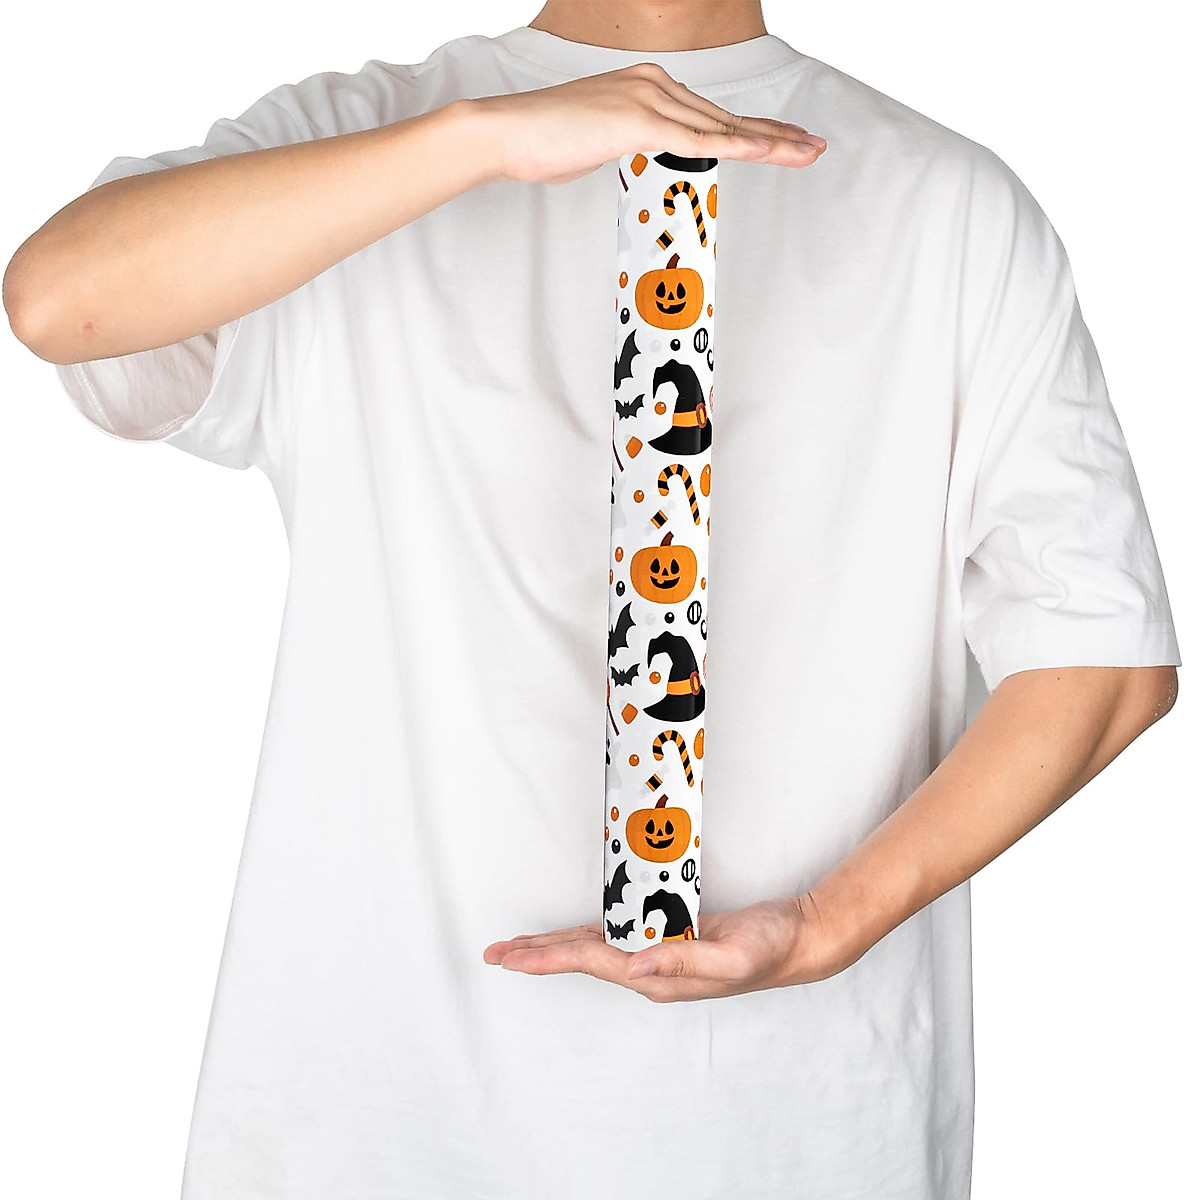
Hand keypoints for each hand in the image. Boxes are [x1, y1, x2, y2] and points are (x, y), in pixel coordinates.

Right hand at [470, 61, 826, 184]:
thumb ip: (629, 140)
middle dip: (774, 134)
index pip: (709, 114)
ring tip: (805, 152)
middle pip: (725, 117)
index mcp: (647, 86)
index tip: (781, 141)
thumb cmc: (543, 140)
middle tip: (812, 146)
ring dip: (769, 141)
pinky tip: (766, 151)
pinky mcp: (639, 122)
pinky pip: (697, 141)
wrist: (508, 132)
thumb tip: (640, 151)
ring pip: (721, 127)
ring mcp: (648, 100)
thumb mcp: (597, 139)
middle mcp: (654, 84)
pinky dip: (735, 146)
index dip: (750, 128)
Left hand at [482, 893, 852, 1002]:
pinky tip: (577, 934)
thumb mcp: (732, 956)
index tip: (513, 956)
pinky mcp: (671, 939)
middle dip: (538, 955)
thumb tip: (635, 966)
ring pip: (595, 950)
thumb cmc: (770, 948)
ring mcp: (661, 956)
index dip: (549, 957)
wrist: (798, 941)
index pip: (592, 963)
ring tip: (521, 946)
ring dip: (557, 947)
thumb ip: (685, 962)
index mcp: (660, 975)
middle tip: (497, 952)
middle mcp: (654, 970)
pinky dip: (589, 934)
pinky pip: (618, 937)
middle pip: (583, 960)